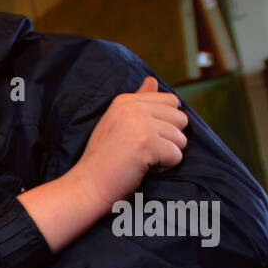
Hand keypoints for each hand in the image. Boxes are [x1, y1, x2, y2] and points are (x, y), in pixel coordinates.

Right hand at [69, 76, 188, 210]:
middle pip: (180, 119)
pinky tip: (141, 169)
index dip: (163, 125)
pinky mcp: (147, 144)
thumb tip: (152, 80)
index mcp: (125, 100)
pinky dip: (164, 168)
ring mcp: (140, 124)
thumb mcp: (117, 123)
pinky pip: (176, 156)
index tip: (139, 139)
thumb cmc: (103, 159)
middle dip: (168, 140)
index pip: (171, 102)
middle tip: (142, 152)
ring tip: (140, 160)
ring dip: (165, 155)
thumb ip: (138, 101)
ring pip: (180, 139)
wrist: (86, 187)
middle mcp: (132, 107)